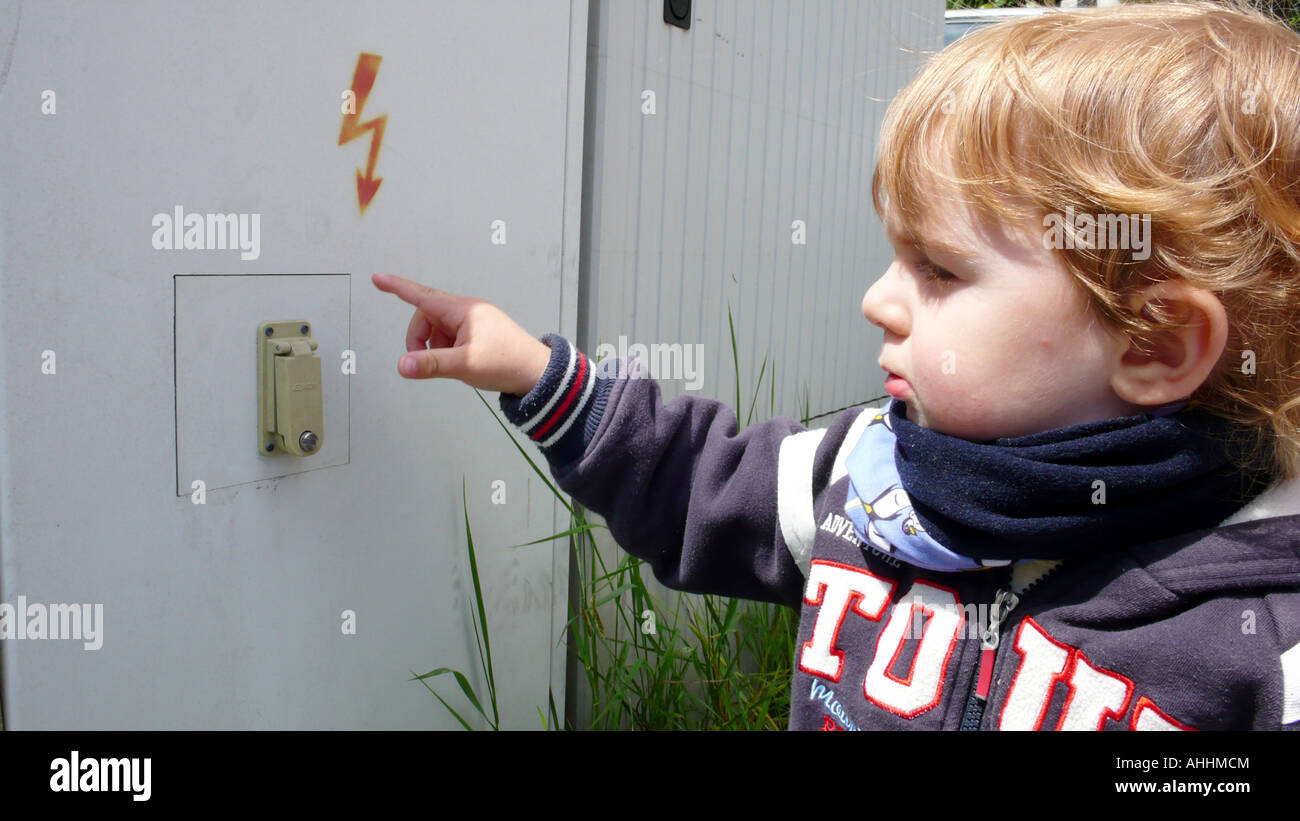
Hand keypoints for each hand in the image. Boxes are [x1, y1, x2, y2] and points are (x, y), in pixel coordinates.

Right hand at [371, 273, 551, 395]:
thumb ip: (431, 365)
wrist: (536, 373)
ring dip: (435, 347)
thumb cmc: (506, 363)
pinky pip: (451, 336)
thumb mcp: (465, 365)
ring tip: (453, 364)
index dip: (397, 287)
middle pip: (426, 317)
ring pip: (438, 329)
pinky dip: (447, 349)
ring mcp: (473, 321)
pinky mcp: (478, 332)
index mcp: (463, 310)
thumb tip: (402, 365)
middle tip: (424, 362)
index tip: (378, 278)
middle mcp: (467, 311)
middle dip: (419, 339)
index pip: (421, 295)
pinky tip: (461, 363)